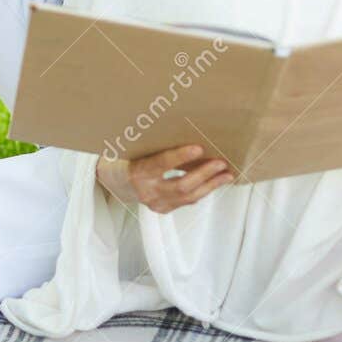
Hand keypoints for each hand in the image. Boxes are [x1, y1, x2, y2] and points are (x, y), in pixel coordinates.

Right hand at [95, 145, 234, 214]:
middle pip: (181, 186)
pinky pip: (187, 201)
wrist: (114, 181)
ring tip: (226, 175)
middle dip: (204, 174)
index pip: (161, 164)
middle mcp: (146, 191)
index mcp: (136, 172)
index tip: (198, 148)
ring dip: (210, 185)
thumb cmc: (128, 158)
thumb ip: (156, 145)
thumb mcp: (137, 148)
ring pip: (188, 197)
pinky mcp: (162, 209)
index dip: (180, 156)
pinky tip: (214, 182)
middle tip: (221, 162)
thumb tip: (186, 132)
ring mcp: (155, 204)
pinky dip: (202, 190)